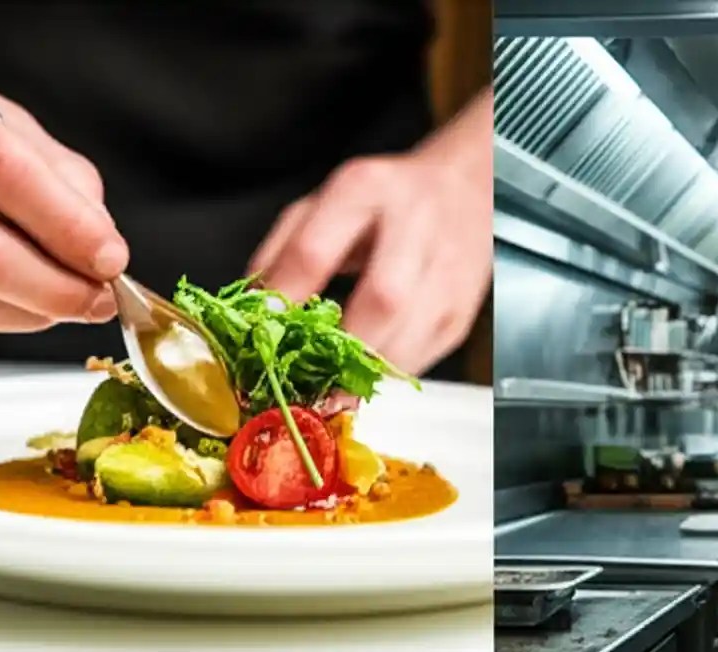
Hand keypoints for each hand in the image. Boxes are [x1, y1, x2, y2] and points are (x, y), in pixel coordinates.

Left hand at [249, 89, 492, 373]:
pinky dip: (384, 376)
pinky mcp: (460, 312)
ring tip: (329, 393)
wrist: (464, 191)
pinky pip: (420, 360)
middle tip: (305, 382)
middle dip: (339, 351)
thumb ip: (280, 253)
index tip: (262, 335)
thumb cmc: (383, 201)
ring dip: (362, 376)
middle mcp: (414, 227)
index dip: (284, 301)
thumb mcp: (321, 205)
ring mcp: (446, 273)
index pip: (315, 252)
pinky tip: (364, 376)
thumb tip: (253, 312)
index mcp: (366, 191)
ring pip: (407, 341)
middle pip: (381, 300)